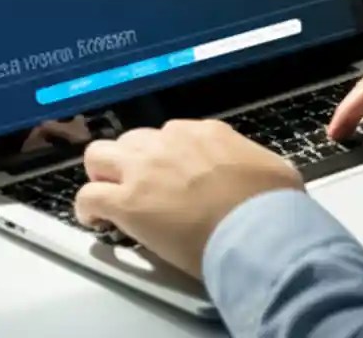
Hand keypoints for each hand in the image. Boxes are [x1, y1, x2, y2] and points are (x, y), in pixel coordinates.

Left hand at [74, 120, 303, 278]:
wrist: (257, 229)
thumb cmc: (271, 206)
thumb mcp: (275, 169)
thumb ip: (254, 163)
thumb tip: (257, 174)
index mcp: (206, 133)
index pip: (172, 135)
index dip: (167, 158)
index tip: (171, 178)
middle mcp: (171, 141)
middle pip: (133, 141)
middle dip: (131, 162)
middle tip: (138, 186)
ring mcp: (145, 169)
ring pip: (98, 156)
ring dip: (102, 175)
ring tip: (109, 197)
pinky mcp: (128, 202)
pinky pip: (88, 196)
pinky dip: (88, 209)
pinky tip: (96, 221)